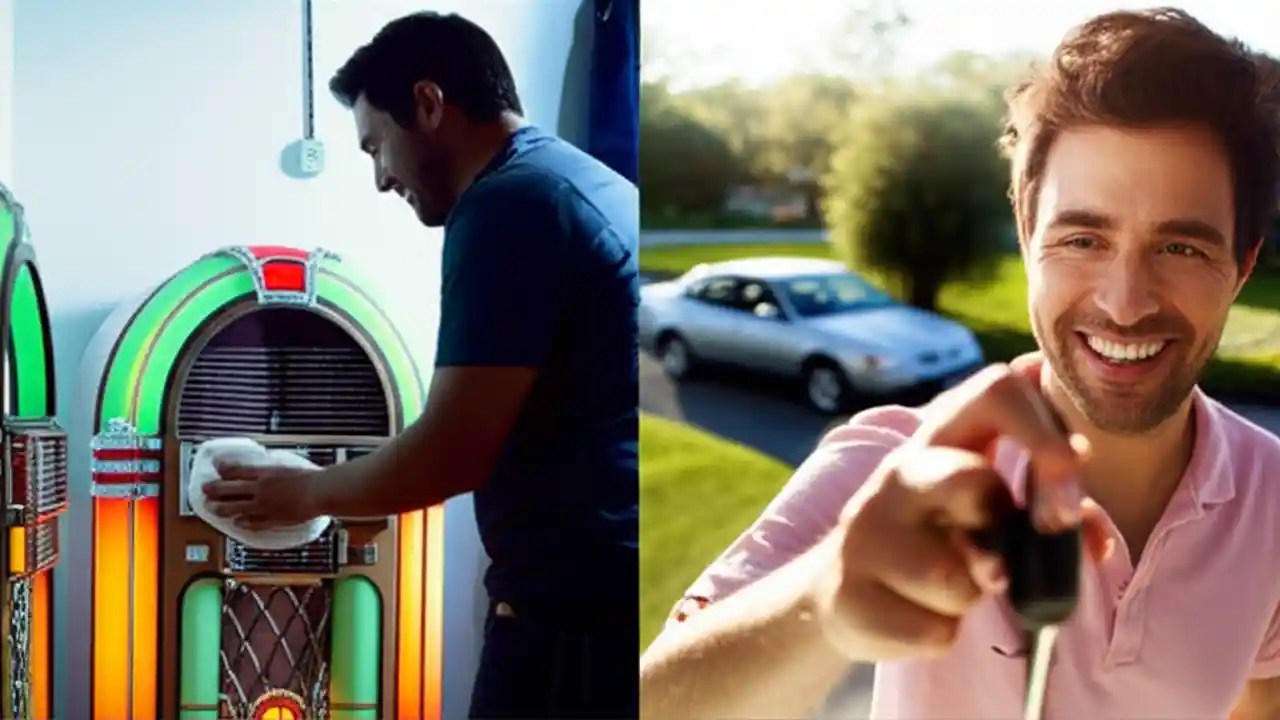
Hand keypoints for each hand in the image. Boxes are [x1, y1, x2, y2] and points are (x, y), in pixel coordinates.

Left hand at [202, 462, 322, 529]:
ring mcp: (264, 506)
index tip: (215, 466)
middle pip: (230, 489)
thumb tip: (262, 469)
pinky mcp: (271, 519)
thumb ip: (271, 469)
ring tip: (212, 509)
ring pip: (235, 508)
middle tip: (205, 489)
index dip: (223, 468)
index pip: (236, 470)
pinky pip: (252, 523)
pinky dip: (243, 522)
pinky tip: (237, 523)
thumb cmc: (309, 476)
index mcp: (264, 473)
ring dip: (221, 508)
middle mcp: (259, 489)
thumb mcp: (286, 466)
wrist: (320, 491)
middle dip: (214, 489)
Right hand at [808, 354, 1110, 661]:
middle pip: (970, 480)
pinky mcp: (847, 592)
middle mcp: (900, 473)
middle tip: (1005, 566)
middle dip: (1002, 530)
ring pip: (955, 576)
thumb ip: (1044, 507)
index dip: (1045, 428)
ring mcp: (867, 530)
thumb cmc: (936, 542)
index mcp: (942, 440)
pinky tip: (917, 616)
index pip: (996, 391)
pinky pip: (931, 631)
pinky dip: (938, 635)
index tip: (1073, 472)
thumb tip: (1093, 535)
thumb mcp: (988, 512)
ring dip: (969, 597)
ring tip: (948, 591)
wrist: (844, 591)